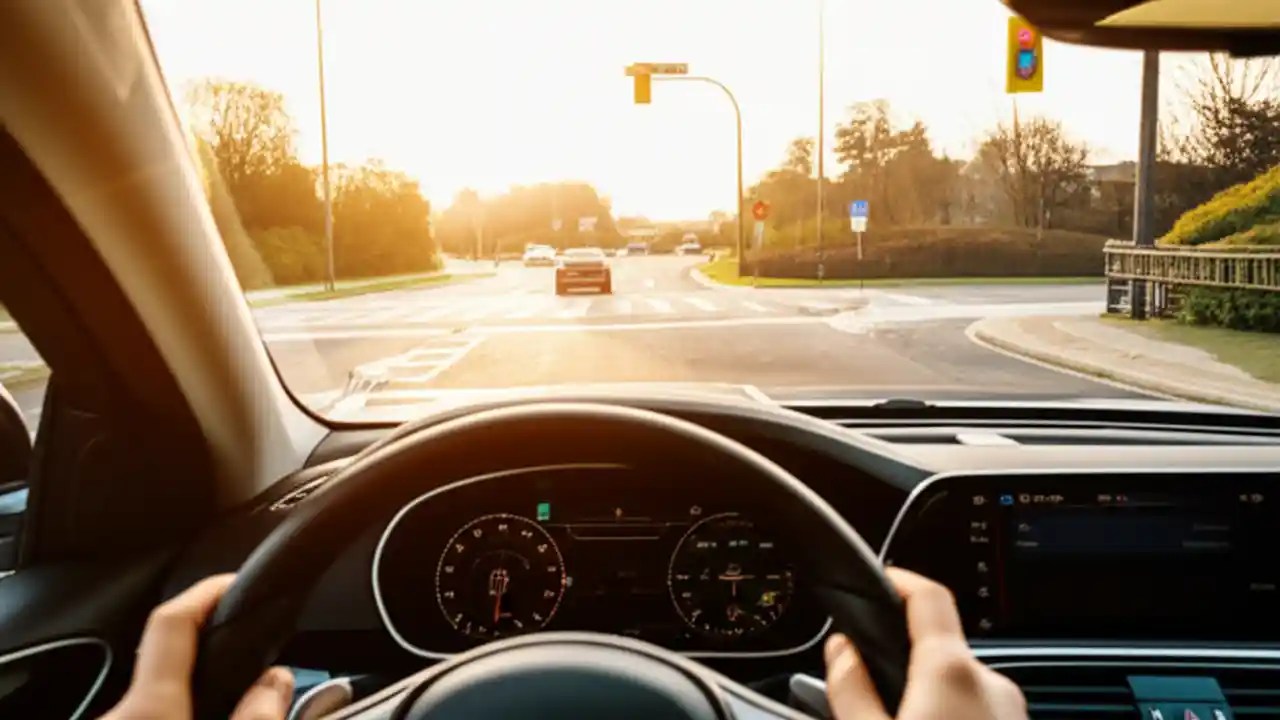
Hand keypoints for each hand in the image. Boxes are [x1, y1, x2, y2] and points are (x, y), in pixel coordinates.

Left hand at [101, 574, 294, 719]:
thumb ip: (256, 719)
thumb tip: (274, 681)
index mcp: (150, 710)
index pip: (171, 621)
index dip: (204, 592)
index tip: (234, 583)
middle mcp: (115, 715)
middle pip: (166, 665)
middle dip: (207, 660)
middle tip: (246, 671)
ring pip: (153, 698)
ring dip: (189, 696)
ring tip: (228, 712)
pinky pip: (142, 716)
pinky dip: (169, 714)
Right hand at [824, 568, 1025, 719]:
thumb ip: (852, 689)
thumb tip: (841, 650)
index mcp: (952, 674)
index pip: (929, 597)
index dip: (901, 580)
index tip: (880, 579)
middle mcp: (993, 685)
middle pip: (938, 650)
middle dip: (903, 663)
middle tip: (870, 696)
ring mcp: (1014, 713)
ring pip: (958, 686)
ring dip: (928, 699)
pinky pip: (977, 713)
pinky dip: (950, 719)